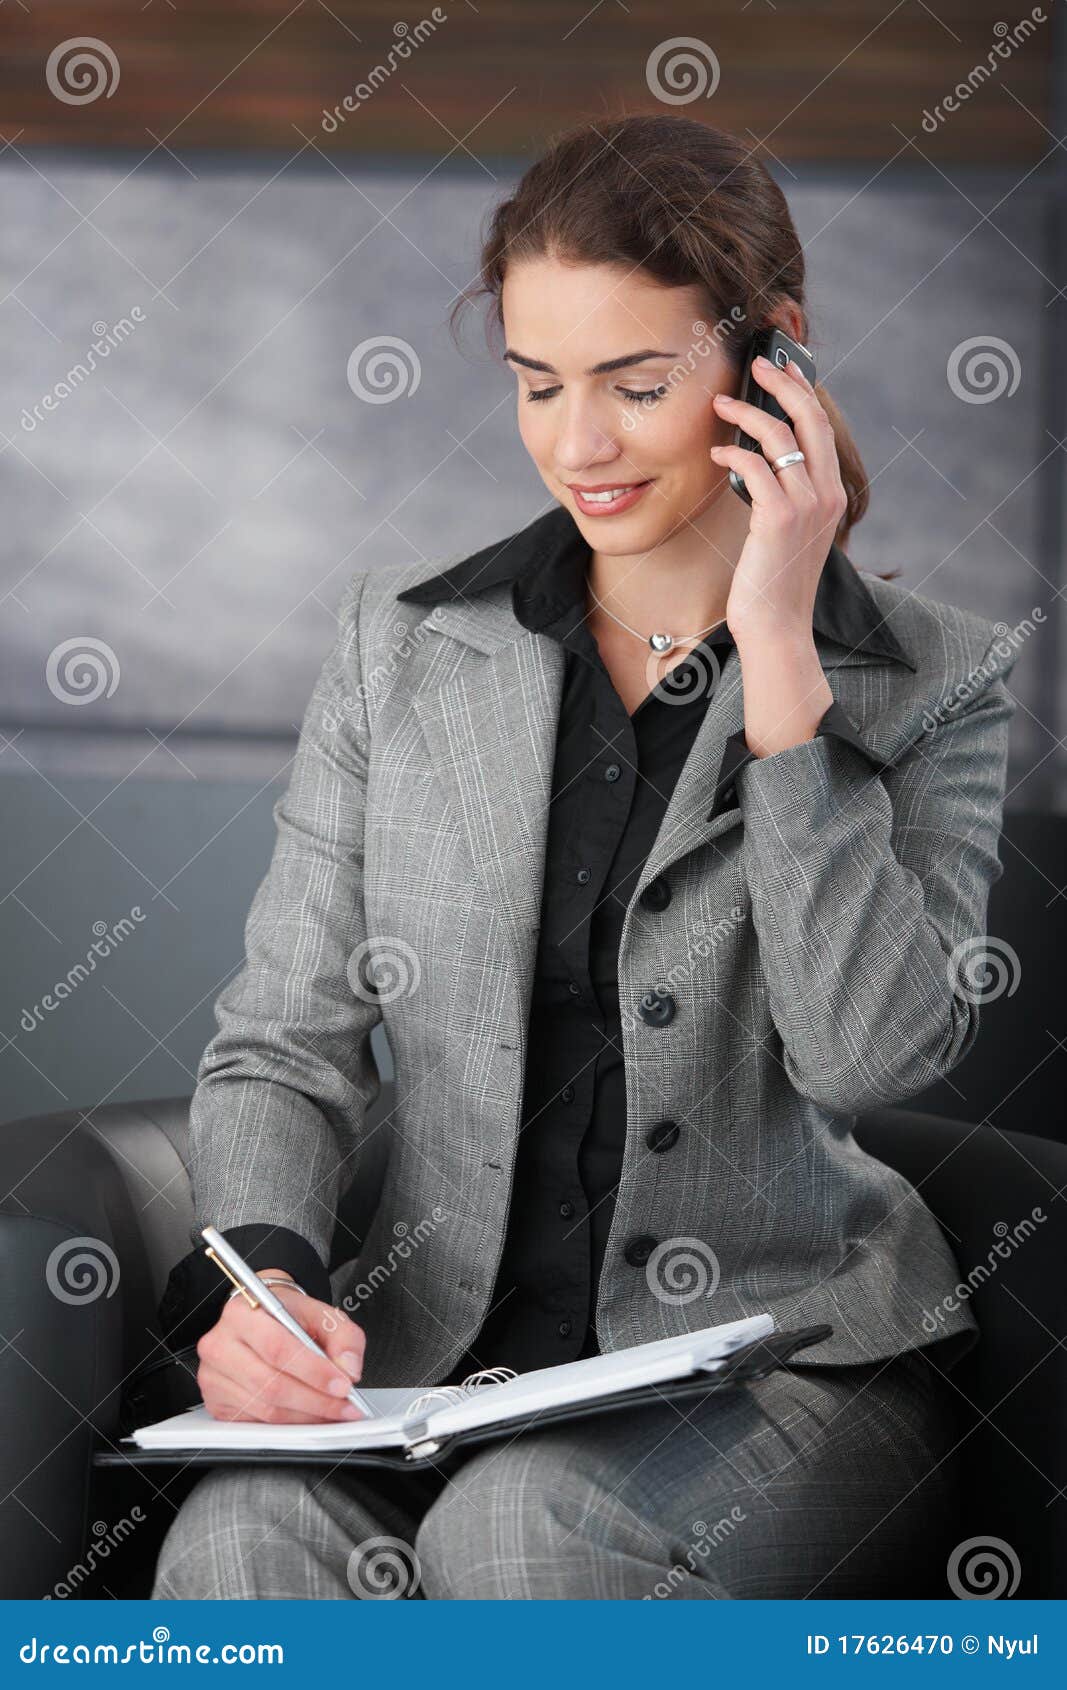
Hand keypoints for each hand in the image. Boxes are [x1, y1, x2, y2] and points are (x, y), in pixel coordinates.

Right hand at [196, 1270, 367, 1423]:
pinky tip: (310, 1415)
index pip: (278, 1348)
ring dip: (307, 1416)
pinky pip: (257, 1422)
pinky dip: (290, 1424)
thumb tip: (348, 1369)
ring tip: (334, 1412)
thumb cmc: (287, 1315)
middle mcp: (220, 1345)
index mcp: (241, 1313)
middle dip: (316, 1400)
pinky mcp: (216, 1402)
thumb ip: (343, 1336)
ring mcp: (213, 1377)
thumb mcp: (320, 1312)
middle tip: (345, 1405)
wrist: (262, 1317)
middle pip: (271, 1385)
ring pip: (266, 1409)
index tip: (343, 1384)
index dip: (314, 1371)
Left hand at [709, 355, 847, 642]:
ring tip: (720, 406)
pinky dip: (732, 454)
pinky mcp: (779, 517)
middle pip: (810, 417)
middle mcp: (826, 494)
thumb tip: (757, 462)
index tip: (782, 370)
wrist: (777, 627)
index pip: (822, 428)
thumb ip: (785, 496)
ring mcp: (806, 505)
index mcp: (832, 495)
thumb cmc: (774, 583)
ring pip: (780, 435)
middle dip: (783, 381)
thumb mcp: (788, 533)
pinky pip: (756, 466)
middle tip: (758, 364)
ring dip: (746, 414)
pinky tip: (716, 456)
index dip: (803, 392)